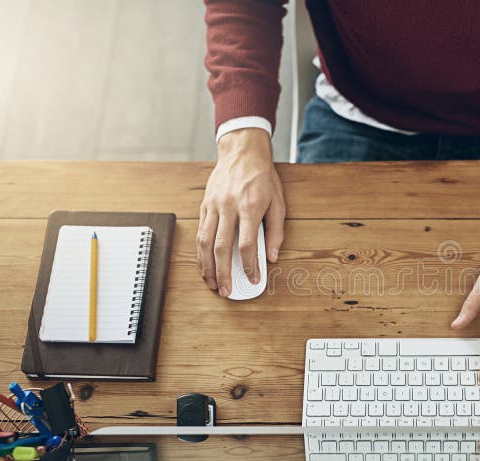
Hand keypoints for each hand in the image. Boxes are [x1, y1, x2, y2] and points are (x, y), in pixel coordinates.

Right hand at [197, 128, 285, 296]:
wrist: (242, 152)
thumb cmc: (263, 178)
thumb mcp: (278, 203)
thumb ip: (276, 232)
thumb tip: (272, 257)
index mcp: (250, 207)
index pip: (247, 244)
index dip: (249, 265)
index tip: (253, 279)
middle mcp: (229, 207)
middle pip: (221, 247)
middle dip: (223, 272)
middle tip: (226, 290)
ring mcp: (214, 206)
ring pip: (205, 242)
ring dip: (207, 266)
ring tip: (212, 283)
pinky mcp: (205, 205)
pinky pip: (200, 232)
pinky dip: (200, 252)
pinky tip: (204, 264)